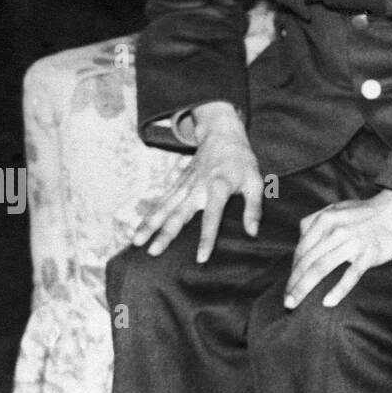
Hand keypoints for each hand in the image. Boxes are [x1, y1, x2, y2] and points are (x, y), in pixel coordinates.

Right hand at [132, 101, 262, 262]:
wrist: (221, 134)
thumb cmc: (242, 161)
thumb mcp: (255, 181)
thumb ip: (254, 208)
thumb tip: (253, 233)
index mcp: (219, 187)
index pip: (212, 216)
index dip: (207, 237)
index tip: (200, 258)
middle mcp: (197, 186)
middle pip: (180, 213)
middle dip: (165, 233)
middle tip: (153, 252)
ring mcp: (185, 184)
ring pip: (165, 207)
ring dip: (150, 224)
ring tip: (136, 242)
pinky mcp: (178, 183)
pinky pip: (162, 201)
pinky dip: (149, 214)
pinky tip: (139, 228)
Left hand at [285, 190, 391, 309]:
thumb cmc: (368, 211)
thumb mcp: (338, 208)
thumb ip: (318, 219)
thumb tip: (301, 236)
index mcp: (326, 219)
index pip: (302, 249)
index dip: (293, 269)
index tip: (289, 285)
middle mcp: (336, 230)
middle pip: (307, 261)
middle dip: (294, 283)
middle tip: (287, 301)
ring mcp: (353, 242)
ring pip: (321, 267)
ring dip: (304, 287)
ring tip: (294, 303)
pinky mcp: (369, 253)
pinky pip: (351, 274)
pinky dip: (338, 289)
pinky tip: (327, 302)